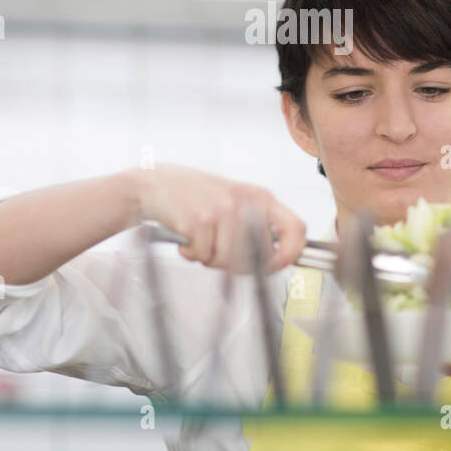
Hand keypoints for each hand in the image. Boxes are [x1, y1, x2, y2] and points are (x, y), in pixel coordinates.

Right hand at [132, 164, 306, 273]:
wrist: (154, 183)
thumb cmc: (196, 197)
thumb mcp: (234, 201)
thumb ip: (257, 224)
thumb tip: (281, 259)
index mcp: (260, 197)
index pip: (296, 228)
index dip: (291, 254)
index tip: (277, 266)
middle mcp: (246, 202)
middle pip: (261, 256)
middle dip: (240, 266)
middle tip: (220, 254)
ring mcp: (224, 210)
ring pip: (231, 261)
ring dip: (211, 259)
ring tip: (200, 240)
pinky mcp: (200, 221)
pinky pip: (204, 257)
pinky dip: (192, 254)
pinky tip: (186, 237)